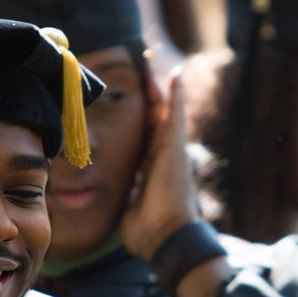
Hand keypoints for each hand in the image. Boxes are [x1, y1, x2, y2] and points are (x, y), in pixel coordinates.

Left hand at [121, 65, 199, 260]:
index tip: (133, 96)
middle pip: (154, 113)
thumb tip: (123, 204)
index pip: (144, 132)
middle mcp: (162, 153)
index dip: (140, 113)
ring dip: (157, 84)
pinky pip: (174, 114)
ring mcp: (170, 148)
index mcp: (152, 165)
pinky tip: (174, 74)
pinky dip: (175, 94)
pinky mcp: (174, 146)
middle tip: (141, 66)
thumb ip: (128, 201)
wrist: (165, 236)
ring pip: (163, 108)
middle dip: (148, 90)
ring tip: (149, 61)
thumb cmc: (148, 230)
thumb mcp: (130, 209)